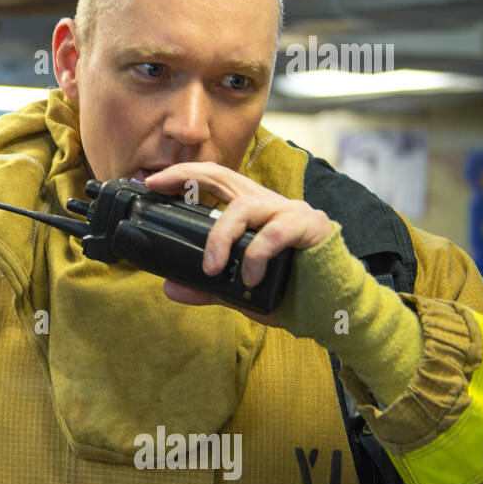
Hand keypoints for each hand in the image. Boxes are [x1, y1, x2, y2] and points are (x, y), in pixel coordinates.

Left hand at [143, 162, 332, 325]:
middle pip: (223, 175)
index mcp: (249, 211)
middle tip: (159, 187)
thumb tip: (171, 288)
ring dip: (221, 238)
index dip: (182, 176)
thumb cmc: (288, 290)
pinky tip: (253, 278)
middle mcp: (267, 204)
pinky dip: (257, 255)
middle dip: (187, 176)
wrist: (332, 308)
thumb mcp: (238, 291)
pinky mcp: (310, 226)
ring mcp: (289, 211)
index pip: (212, 180)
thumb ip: (207, 287)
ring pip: (244, 208)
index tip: (150, 181)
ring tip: (213, 269)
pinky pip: (275, 233)